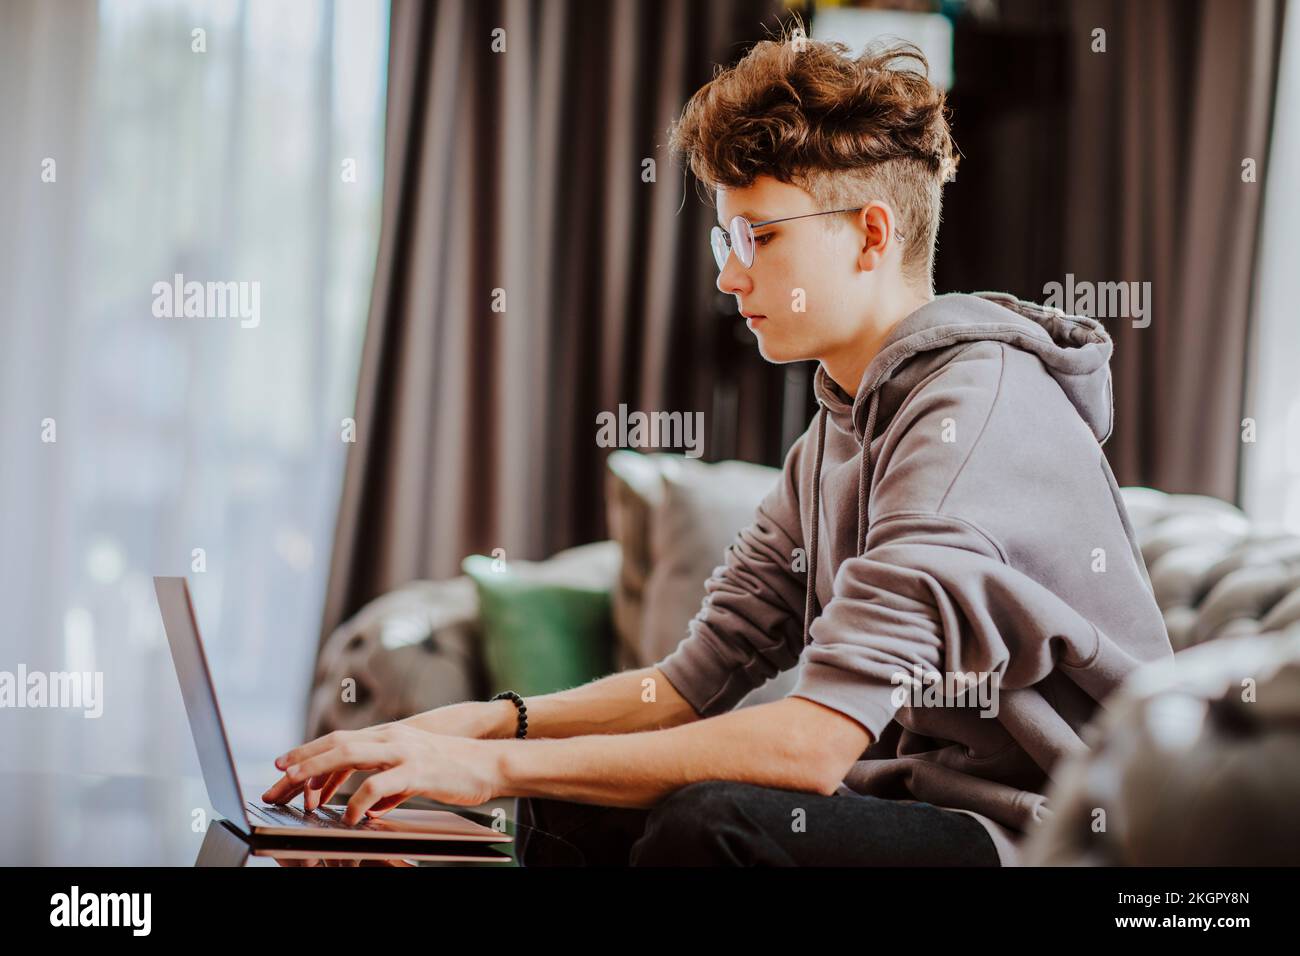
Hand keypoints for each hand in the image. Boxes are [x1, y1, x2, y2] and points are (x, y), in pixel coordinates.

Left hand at [261, 723, 503, 824]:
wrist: (492, 763)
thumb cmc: (456, 769)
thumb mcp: (416, 774)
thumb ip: (391, 787)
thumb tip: (372, 806)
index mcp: (389, 736)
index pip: (339, 740)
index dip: (308, 752)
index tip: (282, 767)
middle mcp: (392, 737)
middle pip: (336, 743)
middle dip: (302, 762)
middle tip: (276, 780)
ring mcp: (404, 751)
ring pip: (349, 754)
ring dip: (319, 772)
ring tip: (300, 791)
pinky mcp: (418, 770)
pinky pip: (378, 785)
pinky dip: (359, 802)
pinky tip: (351, 818)